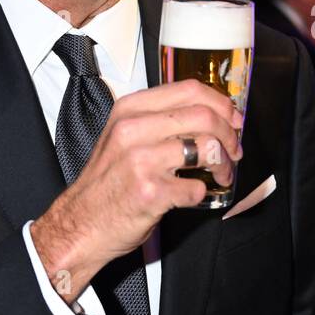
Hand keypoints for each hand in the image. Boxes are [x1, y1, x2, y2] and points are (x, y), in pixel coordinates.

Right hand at [32, 79, 242, 299]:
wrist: (81, 224)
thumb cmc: (107, 183)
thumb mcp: (123, 137)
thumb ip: (160, 120)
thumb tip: (209, 114)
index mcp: (131, 109)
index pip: (189, 90)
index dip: (221, 103)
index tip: (233, 118)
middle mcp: (134, 129)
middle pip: (204, 116)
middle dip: (229, 134)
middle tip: (234, 150)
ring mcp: (142, 160)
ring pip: (207, 148)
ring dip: (224, 163)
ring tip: (222, 173)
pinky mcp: (151, 192)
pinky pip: (197, 187)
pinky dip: (202, 193)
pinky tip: (191, 195)